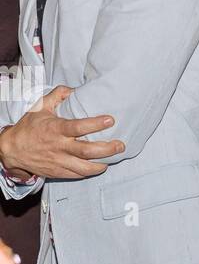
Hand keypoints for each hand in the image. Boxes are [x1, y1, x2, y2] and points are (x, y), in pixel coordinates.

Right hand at [0, 86, 124, 178]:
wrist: (12, 150)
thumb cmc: (28, 128)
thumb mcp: (40, 107)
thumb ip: (57, 95)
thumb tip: (74, 89)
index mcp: (56, 129)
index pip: (79, 127)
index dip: (96, 124)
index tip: (110, 120)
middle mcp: (59, 147)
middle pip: (87, 151)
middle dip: (107, 149)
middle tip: (120, 145)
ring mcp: (59, 162)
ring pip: (85, 167)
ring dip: (102, 164)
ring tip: (113, 158)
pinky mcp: (59, 172)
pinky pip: (78, 175)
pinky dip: (91, 172)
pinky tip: (100, 166)